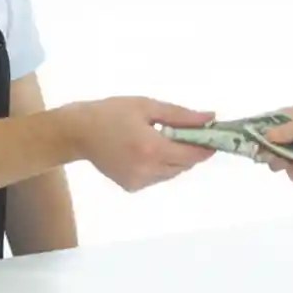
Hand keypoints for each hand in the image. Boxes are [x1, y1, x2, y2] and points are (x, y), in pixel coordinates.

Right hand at [69, 97, 214, 191]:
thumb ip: (180, 115)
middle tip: (185, 133)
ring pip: (172, 173)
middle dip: (190, 151)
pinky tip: (146, 151)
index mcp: (153, 148)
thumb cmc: (111, 113)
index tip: (214, 137)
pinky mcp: (132, 187)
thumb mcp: (146, 106)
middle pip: (184, 166)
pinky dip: (160, 166)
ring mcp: (139, 182)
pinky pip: (157, 178)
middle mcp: (148, 170)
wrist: (78, 133)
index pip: (192, 155)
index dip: (206, 148)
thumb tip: (210, 117)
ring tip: (160, 139)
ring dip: (175, 159)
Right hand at [257, 105, 292, 183]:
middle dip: (268, 154)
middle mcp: (289, 137)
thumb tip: (268, 137)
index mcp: (289, 119)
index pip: (263, 125)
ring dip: (284, 165)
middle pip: (266, 148)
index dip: (253, 133)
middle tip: (276, 156)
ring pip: (278, 164)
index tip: (247, 141)